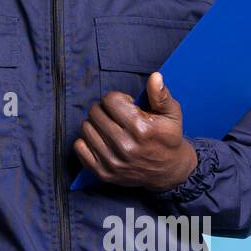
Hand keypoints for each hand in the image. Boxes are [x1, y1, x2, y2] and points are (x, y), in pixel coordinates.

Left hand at [73, 71, 197, 192]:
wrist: (167, 171)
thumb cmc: (168, 138)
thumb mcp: (172, 115)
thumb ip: (161, 95)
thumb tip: (155, 77)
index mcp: (141, 129)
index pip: (110, 100)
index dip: (119, 98)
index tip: (128, 106)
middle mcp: (124, 146)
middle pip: (95, 112)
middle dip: (105, 110)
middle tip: (118, 117)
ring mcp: (112, 161)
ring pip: (86, 128)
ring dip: (95, 124)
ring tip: (110, 128)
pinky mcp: (102, 172)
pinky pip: (79, 147)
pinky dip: (86, 140)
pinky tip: (101, 140)